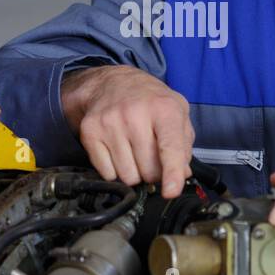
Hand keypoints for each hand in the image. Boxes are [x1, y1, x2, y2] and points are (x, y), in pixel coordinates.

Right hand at [61, 65, 194, 198]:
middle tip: (151, 157)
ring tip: (135, 153)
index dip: (172, 173)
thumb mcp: (177, 112)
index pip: (169, 147)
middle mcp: (135, 114)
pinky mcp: (90, 132)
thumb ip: (184, 145)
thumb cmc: (149, 100)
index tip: (171, 191)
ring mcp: (110, 123)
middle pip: (149, 170)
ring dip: (134, 173)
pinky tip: (119, 152)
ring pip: (127, 176)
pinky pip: (107, 173)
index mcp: (164, 109)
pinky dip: (115, 171)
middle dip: (154, 173)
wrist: (112, 82)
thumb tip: (182, 175)